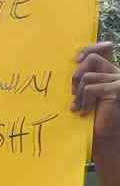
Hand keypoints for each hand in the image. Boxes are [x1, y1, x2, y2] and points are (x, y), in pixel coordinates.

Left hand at [73, 42, 119, 160]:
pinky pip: (90, 88)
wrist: (104, 137)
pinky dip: (83, 101)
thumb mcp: (85, 95)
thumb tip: (71, 62)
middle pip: (92, 59)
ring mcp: (119, 81)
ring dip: (78, 94)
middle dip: (77, 75)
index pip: (104, 50)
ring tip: (78, 108)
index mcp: (110, 72)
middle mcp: (117, 73)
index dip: (90, 48)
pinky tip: (83, 113)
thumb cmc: (92, 117)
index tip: (75, 58)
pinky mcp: (117, 90)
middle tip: (72, 93)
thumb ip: (82, 79)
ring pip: (88, 76)